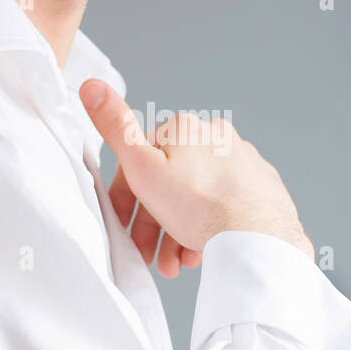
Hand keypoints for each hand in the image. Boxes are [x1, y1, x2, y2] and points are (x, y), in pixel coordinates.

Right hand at [79, 80, 313, 262]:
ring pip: (197, 199)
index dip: (125, 198)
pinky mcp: (260, 189)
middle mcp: (217, 138)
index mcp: (184, 129)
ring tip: (176, 264)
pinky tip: (202, 253)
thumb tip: (90, 86)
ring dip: (178, 233)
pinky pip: (224, 209)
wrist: (257, 239)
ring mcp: (242, 164)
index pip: (140, 161)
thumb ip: (116, 129)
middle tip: (148, 255)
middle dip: (154, 224)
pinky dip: (208, 229)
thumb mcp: (144, 168)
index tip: (122, 228)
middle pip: (170, 184)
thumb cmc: (200, 207)